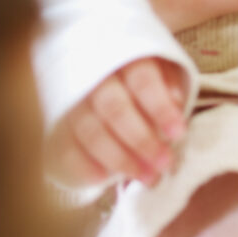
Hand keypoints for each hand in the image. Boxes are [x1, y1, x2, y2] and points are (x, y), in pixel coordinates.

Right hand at [51, 56, 189, 188]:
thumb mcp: (162, 68)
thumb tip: (176, 103)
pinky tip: (105, 179)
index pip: (142, 80)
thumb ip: (169, 83)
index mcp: (124, 57)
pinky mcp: (59, 122)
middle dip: (142, 140)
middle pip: (114, 109)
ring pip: (90, 132)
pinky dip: (85, 166)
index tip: (178, 134)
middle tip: (164, 164)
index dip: (160, 108)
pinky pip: (66, 148)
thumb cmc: (141, 73)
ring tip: (147, 177)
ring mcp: (73, 100)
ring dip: (120, 159)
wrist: (101, 70)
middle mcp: (94, 76)